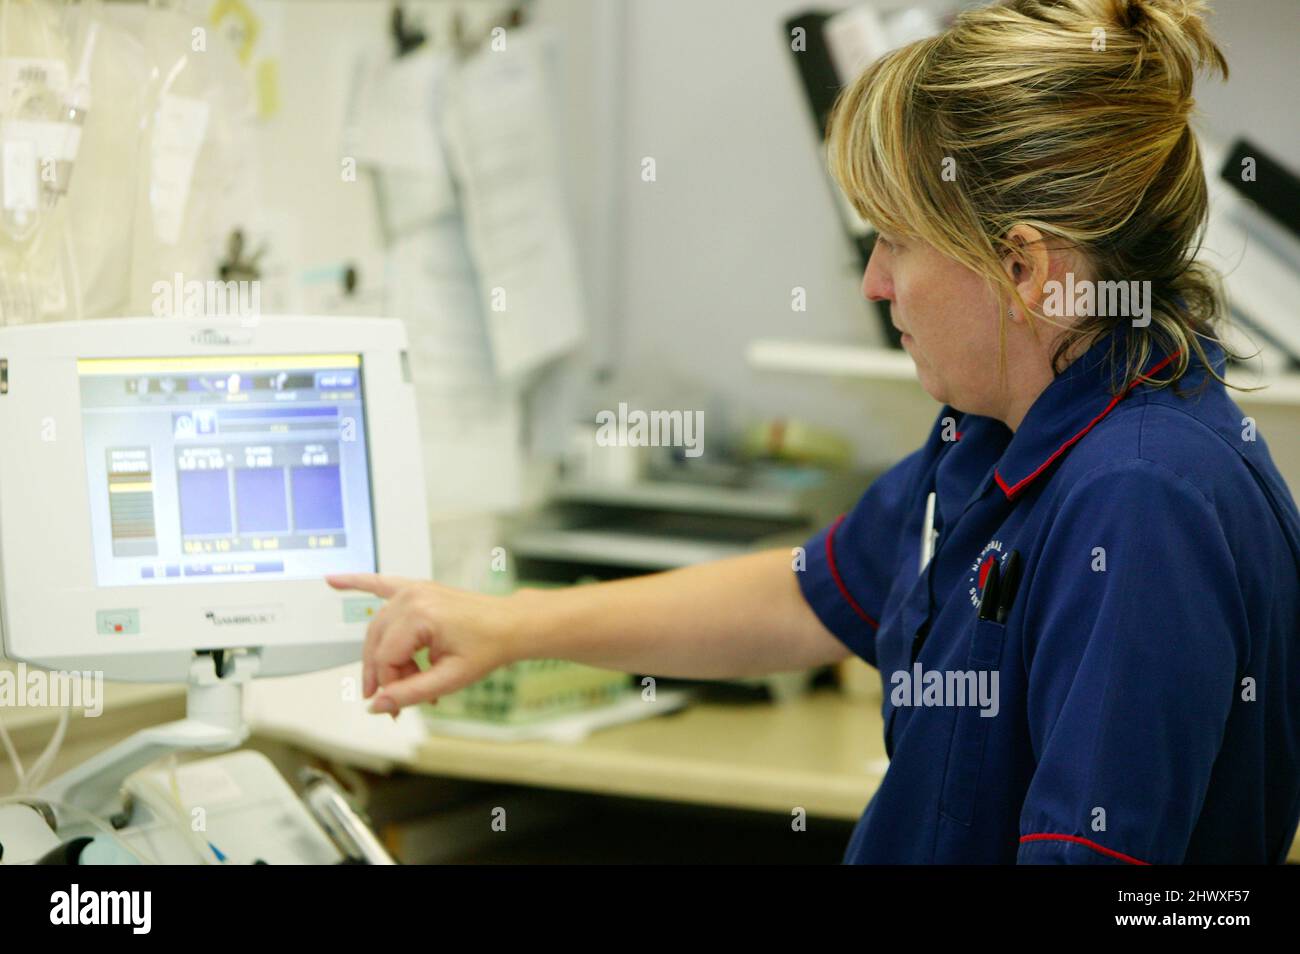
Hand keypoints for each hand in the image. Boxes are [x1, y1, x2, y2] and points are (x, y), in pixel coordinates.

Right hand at [325, 574, 519, 714]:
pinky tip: (334, 580)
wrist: (510, 625)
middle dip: (384, 676)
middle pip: (377, 644)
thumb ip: (410, 693)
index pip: (385, 659)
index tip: (399, 705)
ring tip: (398, 680)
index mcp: (421, 615)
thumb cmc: (489, 646)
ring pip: (377, 628)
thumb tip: (377, 705)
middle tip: (394, 701)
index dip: (389, 686)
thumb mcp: (451, 679)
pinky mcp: (416, 590)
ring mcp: (413, 590)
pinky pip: (380, 584)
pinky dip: (357, 582)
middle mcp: (413, 597)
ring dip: (382, 656)